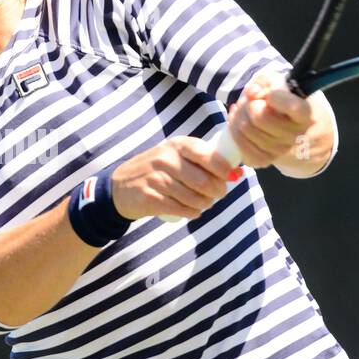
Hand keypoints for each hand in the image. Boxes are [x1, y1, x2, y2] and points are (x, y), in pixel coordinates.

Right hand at [110, 136, 236, 220]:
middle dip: (218, 192)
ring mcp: (157, 179)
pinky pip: (182, 210)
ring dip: (205, 205)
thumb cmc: (157, 170)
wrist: (120, 187)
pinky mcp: (151, 198)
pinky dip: (192, 213)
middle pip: (205, 182)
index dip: (225, 170)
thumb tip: (237, 172)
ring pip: (195, 198)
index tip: (231, 178)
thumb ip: (203, 159)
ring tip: (204, 203)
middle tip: (217, 194)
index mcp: (177, 145)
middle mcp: (167, 159)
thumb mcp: (175, 155)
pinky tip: (192, 211)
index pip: (209, 156)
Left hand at [226, 69, 313, 168]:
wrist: (295, 132)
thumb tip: (252, 93)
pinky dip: (233, 130)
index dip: (276, 97)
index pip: (293, 107)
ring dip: (238, 115)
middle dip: (248, 104)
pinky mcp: (264, 161)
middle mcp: (295, 136)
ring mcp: (279, 151)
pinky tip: (237, 121)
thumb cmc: (285, 103)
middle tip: (249, 100)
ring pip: (245, 129)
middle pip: (259, 117)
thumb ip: (266, 82)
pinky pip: (240, 145)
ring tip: (243, 109)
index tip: (270, 93)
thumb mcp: (281, 84)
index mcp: (306, 115)